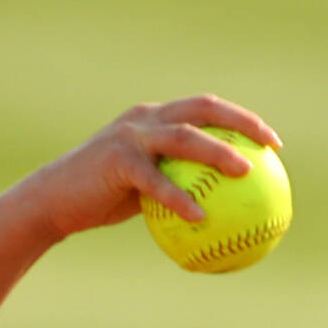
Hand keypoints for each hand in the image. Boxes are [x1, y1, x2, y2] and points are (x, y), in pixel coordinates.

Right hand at [11, 96, 281, 240]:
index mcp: (155, 119)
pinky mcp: (117, 160)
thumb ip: (180, 186)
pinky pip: (156, 182)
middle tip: (270, 145)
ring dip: (219, 151)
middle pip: (202, 109)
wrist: (55, 201)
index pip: (205, 108)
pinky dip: (179, 199)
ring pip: (184, 137)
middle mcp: (145, 119)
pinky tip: (201, 218)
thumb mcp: (146, 190)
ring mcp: (131, 136)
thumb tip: (224, 211)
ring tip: (246, 172)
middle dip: (241, 121)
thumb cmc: (104, 199)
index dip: (241, 118)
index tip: (272, 141)